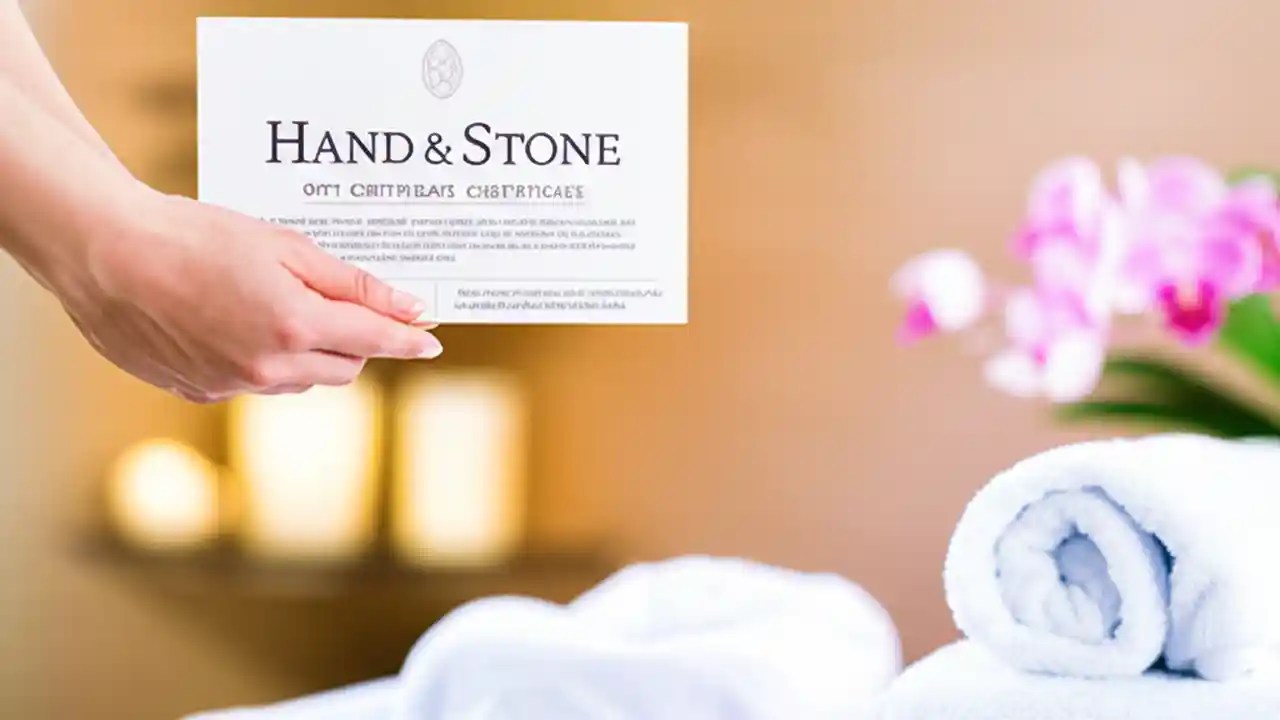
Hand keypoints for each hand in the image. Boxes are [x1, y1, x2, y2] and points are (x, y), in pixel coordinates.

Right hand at [43, 185, 441, 401]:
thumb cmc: (194, 236)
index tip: (430, 339)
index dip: (408, 338)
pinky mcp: (200, 391)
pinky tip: (235, 321)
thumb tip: (409, 309)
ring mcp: (232, 385)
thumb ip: (352, 283)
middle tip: (344, 305)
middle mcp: (268, 367)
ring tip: (278, 304)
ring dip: (309, 352)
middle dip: (355, 340)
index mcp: (294, 326)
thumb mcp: (284, 246)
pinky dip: (263, 359)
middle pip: (344, 367)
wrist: (105, 254)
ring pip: (300, 379)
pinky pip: (255, 383)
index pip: (375, 341)